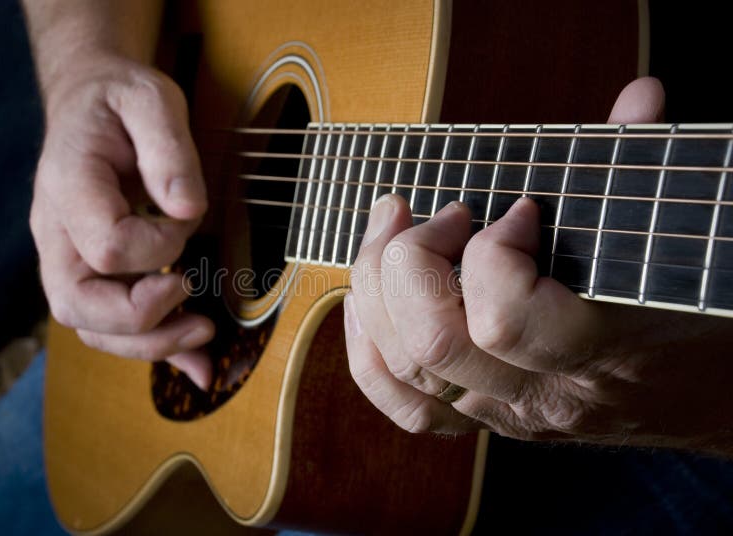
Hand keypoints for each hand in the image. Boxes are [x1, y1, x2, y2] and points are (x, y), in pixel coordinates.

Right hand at [30, 53, 213, 388]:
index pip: (106, 246)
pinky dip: (152, 347)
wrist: (90, 103)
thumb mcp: (150, 99)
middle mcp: (58, 231)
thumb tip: (187, 209)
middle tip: (196, 309)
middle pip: (78, 305)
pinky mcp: (90, 270)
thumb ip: (168, 148)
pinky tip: (195, 361)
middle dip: (141, 322)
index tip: (189, 221)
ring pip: (89, 326)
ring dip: (148, 344)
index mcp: (69, 185)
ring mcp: (68, 255)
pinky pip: (109, 323)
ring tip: (203, 335)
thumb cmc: (119, 101)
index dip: (158, 248)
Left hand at [344, 78, 732, 453]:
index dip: (491, 247)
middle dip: (410, 257)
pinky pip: (404, 406)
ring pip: (406, 367)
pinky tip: (366, 301)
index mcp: (602, 348)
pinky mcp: (484, 420)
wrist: (708, 393)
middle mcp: (544, 393)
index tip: (518, 210)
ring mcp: (508, 413)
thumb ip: (646, 171)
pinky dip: (367, 352)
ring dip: (376, 287)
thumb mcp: (680, 240)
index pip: (502, 315)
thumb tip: (638, 98)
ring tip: (391, 231)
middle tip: (440, 213)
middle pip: (431, 340)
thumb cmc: (699, 311)